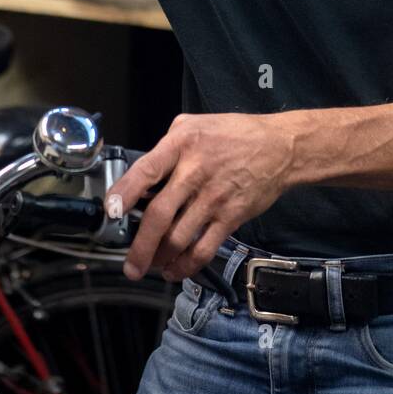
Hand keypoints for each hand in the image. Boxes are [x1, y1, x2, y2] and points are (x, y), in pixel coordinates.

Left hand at [106, 111, 293, 281]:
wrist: (281, 147)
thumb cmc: (236, 134)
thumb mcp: (194, 123)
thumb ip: (166, 145)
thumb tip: (144, 174)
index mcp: (182, 144)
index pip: (147, 170)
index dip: (125, 192)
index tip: (111, 211)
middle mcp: (196, 171)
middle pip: (159, 215)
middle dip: (140, 246)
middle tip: (130, 265)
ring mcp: (214, 197)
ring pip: (178, 238)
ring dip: (160, 259)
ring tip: (151, 266)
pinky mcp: (231, 216)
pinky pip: (203, 249)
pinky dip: (186, 266)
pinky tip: (176, 270)